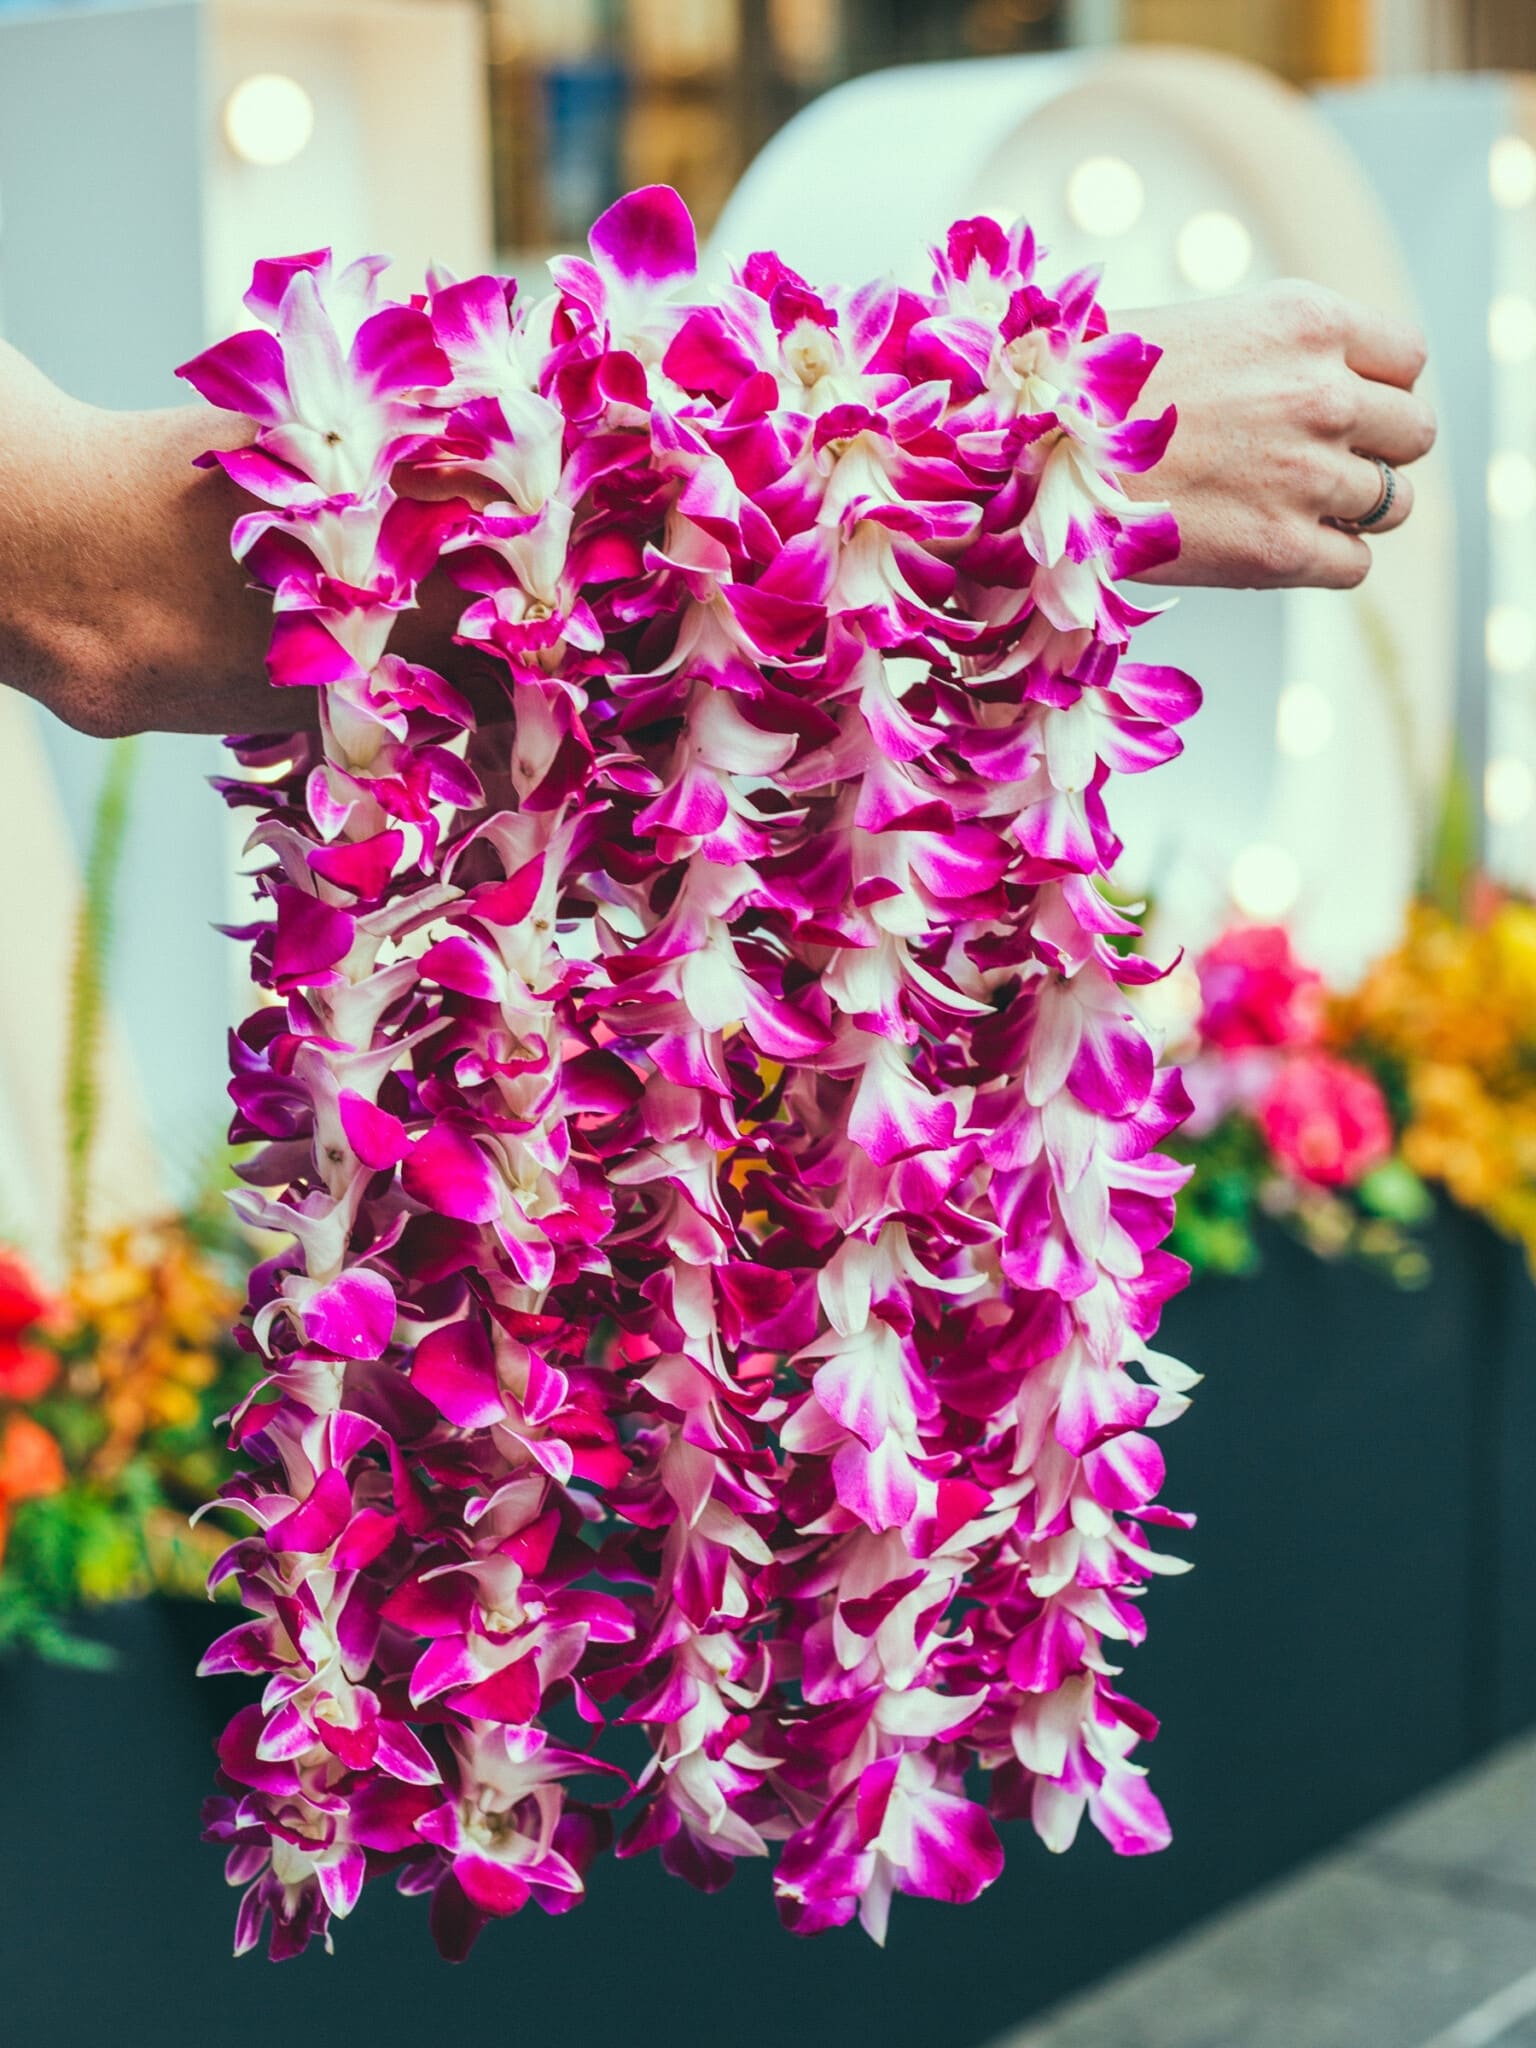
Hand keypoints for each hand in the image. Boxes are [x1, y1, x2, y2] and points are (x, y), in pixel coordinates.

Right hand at [1122, 280, 1435, 589]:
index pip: (1407, 360)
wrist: (1032, 456)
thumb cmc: (1097, 393)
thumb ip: (1279, 356)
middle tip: (1316, 466)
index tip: (1342, 410)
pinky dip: (1322, 561)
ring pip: (1392, 503)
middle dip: (1373, 452)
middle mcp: (1322, 392)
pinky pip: (1354, 564)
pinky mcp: (1280, 549)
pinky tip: (1267, 545)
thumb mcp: (1204, 332)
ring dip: (1348, 511)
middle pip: (1413, 434)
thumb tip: (1326, 393)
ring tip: (1284, 509)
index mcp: (1307, 320)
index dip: (1378, 391)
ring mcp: (1307, 474)